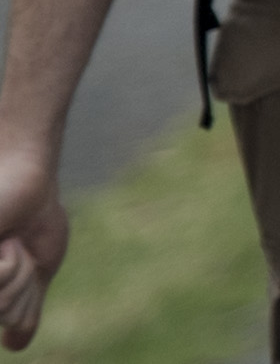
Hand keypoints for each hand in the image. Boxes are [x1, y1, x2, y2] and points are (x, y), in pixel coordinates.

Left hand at [0, 134, 67, 351]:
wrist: (26, 173)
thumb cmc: (31, 211)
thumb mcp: (37, 265)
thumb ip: (26, 307)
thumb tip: (15, 345)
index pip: (7, 318)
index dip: (22, 300)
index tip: (21, 259)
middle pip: (2, 314)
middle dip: (21, 283)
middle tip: (15, 245)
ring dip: (16, 271)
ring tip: (7, 239)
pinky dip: (9, 265)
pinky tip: (4, 238)